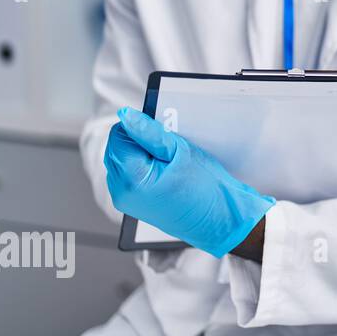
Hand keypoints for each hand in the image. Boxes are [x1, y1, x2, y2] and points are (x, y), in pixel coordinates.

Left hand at [104, 107, 274, 257]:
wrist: (220, 220)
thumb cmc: (207, 189)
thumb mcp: (181, 152)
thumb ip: (149, 132)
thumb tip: (126, 115)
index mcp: (131, 179)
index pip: (119, 135)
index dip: (140, 128)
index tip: (163, 135)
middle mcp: (121, 192)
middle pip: (116, 148)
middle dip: (138, 141)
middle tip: (168, 148)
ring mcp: (125, 200)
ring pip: (121, 161)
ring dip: (140, 154)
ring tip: (169, 162)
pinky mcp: (131, 204)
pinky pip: (127, 175)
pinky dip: (142, 167)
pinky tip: (165, 172)